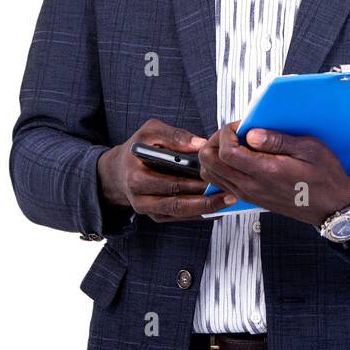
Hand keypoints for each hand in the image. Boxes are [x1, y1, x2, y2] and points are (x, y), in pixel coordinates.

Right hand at [100, 118, 237, 221]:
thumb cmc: (137, 148)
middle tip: (229, 192)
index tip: (215, 179)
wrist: (120, 170)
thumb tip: (199, 144)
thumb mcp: (150, 132)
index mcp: (136, 176)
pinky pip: (181, 218)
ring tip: (228, 201)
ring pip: (180, 213)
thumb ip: (174, 135)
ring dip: (206, 209)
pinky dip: (201, 214)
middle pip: (177, 203)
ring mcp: (148, 210)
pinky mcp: (157, 216)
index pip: (170, 183)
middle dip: (205, 199)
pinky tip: (219, 209)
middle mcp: (140, 198)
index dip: (194, 183)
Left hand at [198, 119, 349, 226]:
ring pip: (211, 175)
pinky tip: (237, 158)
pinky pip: (221, 184)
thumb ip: (277, 140)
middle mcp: (251, 186)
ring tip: (234, 143)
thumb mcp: (309, 149)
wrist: (332, 206)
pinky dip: (220, 168)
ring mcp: (248, 194)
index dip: (227, 133)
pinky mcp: (249, 198)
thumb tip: (251, 133)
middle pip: (210, 163)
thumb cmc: (325, 177)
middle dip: (215, 141)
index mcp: (266, 172)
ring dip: (215, 155)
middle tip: (233, 131)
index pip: (226, 152)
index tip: (242, 125)